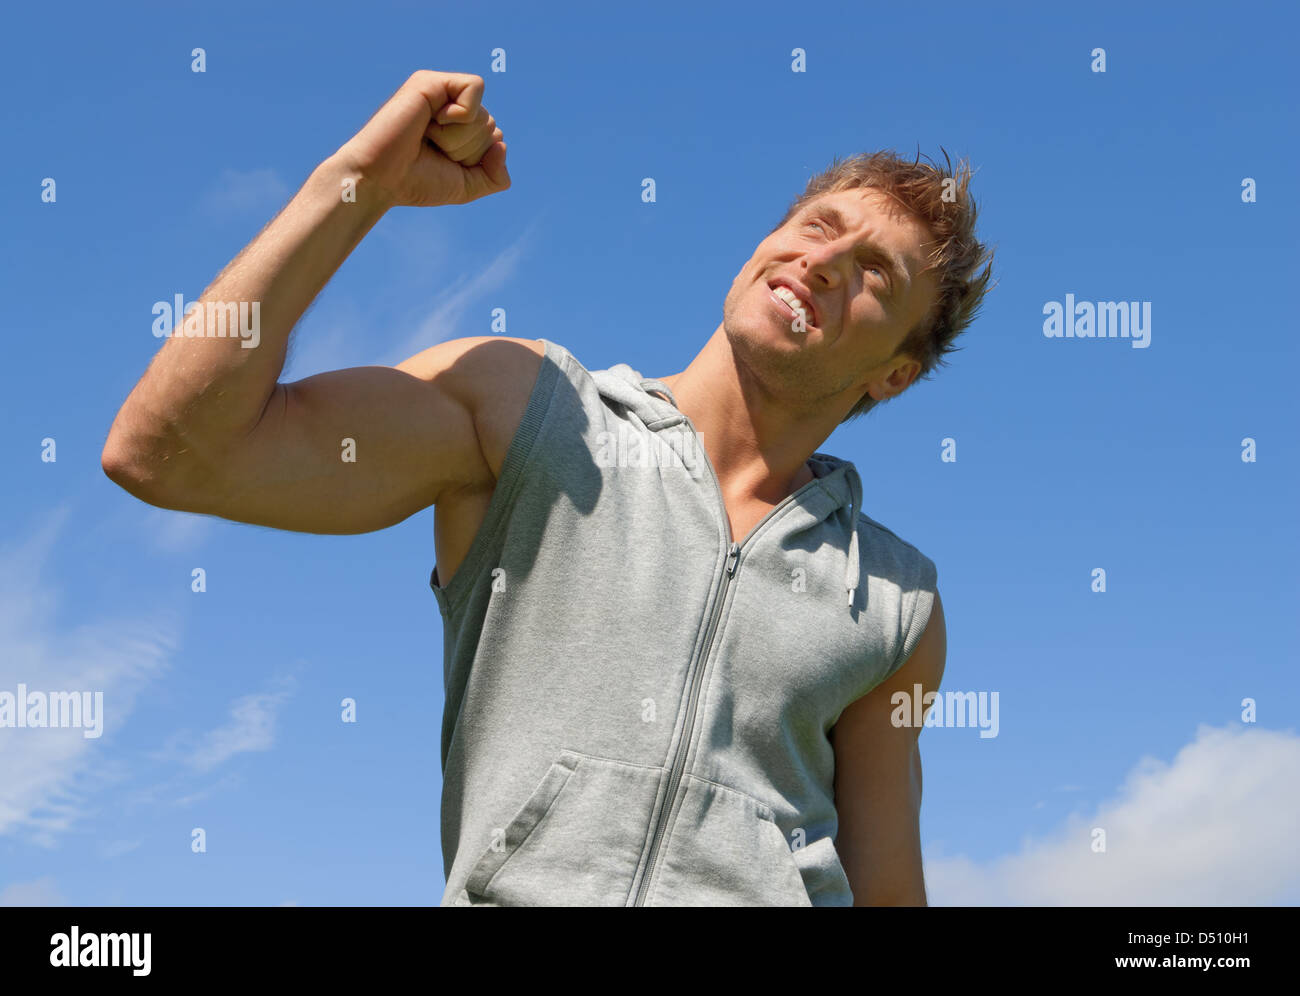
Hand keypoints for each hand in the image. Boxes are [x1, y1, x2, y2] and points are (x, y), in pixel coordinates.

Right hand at [334, 70, 509, 208]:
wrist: (380, 180)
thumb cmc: (417, 182)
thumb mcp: (466, 186)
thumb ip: (495, 176)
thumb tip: (502, 144)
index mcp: (459, 128)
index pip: (495, 139)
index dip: (476, 161)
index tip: (444, 164)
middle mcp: (451, 107)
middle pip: (491, 127)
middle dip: (467, 150)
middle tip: (433, 151)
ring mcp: (440, 92)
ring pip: (483, 115)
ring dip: (458, 138)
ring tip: (426, 138)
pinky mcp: (430, 82)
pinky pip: (474, 87)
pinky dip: (461, 113)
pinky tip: (434, 120)